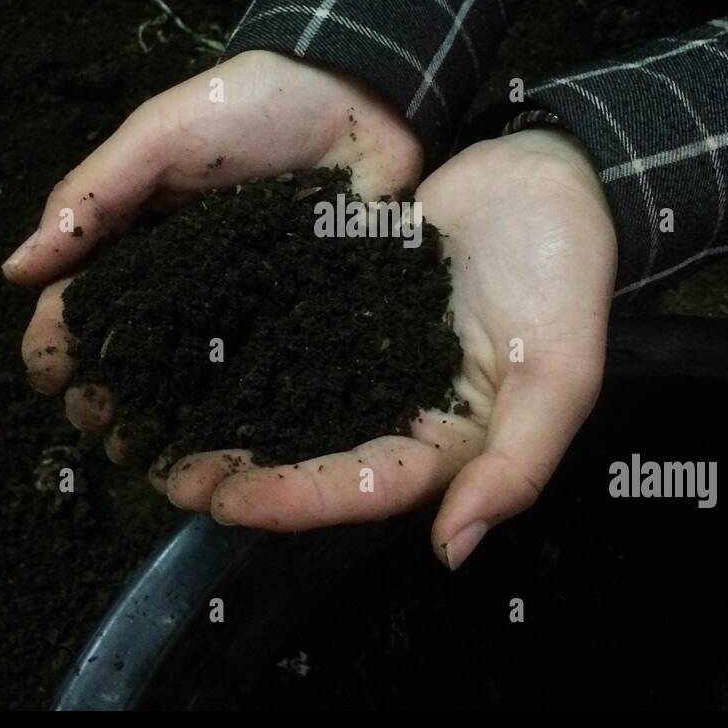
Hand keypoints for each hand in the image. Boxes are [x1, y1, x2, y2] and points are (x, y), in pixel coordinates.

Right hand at [4, 49, 423, 469]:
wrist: (358, 97)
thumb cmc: (246, 105)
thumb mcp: (159, 138)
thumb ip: (93, 197)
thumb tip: (14, 273)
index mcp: (140, 243)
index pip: (84, 305)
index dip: (58, 343)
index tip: (48, 378)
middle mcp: (187, 287)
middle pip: (132, 357)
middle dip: (106, 397)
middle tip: (100, 430)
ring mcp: (245, 308)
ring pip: (193, 381)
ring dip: (166, 424)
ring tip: (151, 459)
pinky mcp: (302, 318)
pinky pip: (268, 374)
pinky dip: (243, 413)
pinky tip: (229, 449)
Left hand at [168, 127, 618, 567]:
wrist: (552, 176)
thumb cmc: (568, 273)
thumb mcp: (561, 374)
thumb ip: (517, 465)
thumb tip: (454, 551)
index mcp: (450, 440)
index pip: (367, 484)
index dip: (298, 498)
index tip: (230, 501)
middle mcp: (399, 407)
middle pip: (314, 452)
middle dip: (244, 471)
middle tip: (172, 476)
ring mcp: (368, 353)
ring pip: (290, 397)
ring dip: (229, 416)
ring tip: (159, 427)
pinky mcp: (346, 302)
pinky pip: (289, 331)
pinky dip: (242, 344)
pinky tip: (187, 346)